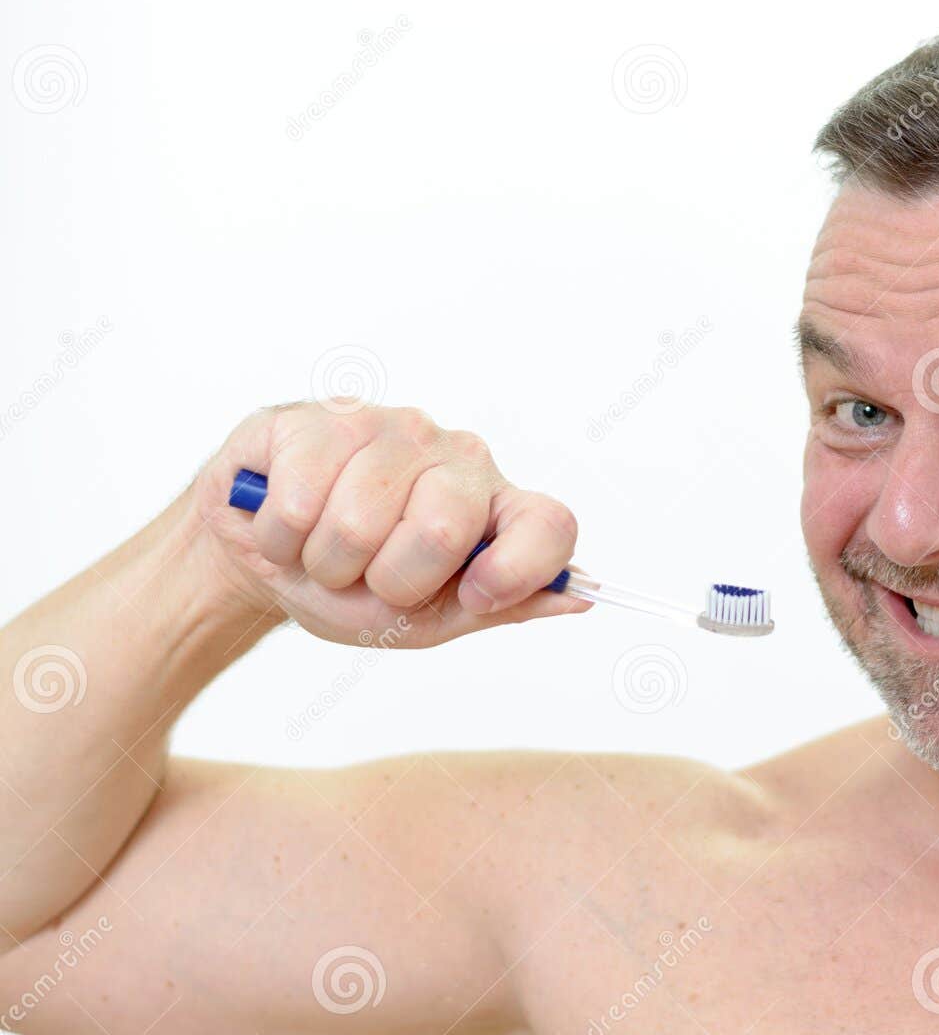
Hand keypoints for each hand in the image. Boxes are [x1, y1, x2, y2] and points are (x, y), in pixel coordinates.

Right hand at [189, 401, 587, 645]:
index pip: (549, 525)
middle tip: (364, 575)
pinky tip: (285, 522)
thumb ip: (501, 605)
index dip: (517, 570)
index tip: (474, 596)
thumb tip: (579, 597)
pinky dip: (280, 537)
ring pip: (358, 522)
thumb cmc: (353, 586)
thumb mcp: (429, 617)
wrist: (263, 558)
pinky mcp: (322, 417)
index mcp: (496, 508)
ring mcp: (392, 428)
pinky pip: (300, 500)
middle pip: (443, 528)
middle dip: (386, 579)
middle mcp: (457, 456)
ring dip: (324, 562)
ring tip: (320, 549)